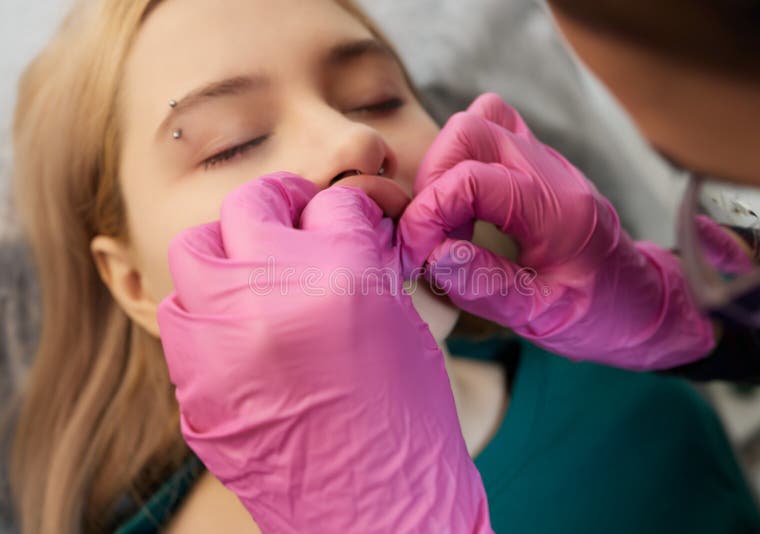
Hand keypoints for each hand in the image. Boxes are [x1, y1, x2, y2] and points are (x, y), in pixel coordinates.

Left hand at [157, 173, 491, 532]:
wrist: (377, 514)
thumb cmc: (409, 426)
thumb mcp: (404, 328)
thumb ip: (364, 266)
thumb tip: (340, 227)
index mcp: (345, 277)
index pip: (333, 203)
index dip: (342, 210)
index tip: (343, 221)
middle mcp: (275, 295)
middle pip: (254, 204)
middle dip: (281, 203)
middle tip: (295, 217)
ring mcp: (224, 339)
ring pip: (198, 248)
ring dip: (230, 248)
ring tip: (255, 268)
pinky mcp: (194, 381)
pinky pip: (182, 313)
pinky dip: (208, 307)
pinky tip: (238, 326)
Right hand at [399, 93, 728, 369]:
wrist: (637, 303)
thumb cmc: (596, 315)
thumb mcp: (543, 316)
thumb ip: (487, 287)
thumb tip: (434, 255)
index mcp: (559, 209)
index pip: (472, 179)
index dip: (428, 214)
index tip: (415, 255)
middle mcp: (552, 170)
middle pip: (467, 132)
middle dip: (431, 183)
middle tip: (429, 236)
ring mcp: (545, 159)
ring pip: (477, 121)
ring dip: (444, 166)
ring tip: (448, 221)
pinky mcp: (536, 160)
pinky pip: (492, 127)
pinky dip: (463, 156)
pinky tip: (465, 203)